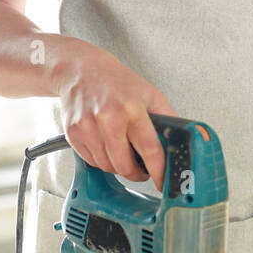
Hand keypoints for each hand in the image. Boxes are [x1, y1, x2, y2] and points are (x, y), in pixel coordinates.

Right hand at [51, 38, 176, 189]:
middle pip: (124, 166)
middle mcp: (108, 119)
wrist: (81, 70)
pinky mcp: (73, 134)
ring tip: (124, 152)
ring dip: (118, 166)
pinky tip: (107, 145)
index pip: (150, 149)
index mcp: (131, 109)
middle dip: (136, 173)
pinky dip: (102, 160)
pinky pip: (92, 161)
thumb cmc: (116, 81)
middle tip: (142, 168)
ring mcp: (87, 127)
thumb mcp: (150, 94)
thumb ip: (167, 119)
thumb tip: (179, 144)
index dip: (158, 171)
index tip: (162, 182)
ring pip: (107, 167)